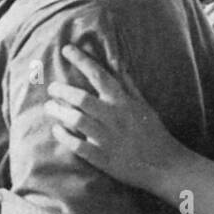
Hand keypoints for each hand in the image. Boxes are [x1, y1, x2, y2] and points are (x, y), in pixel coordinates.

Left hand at [44, 45, 183, 198]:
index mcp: (124, 102)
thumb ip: (126, 84)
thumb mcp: (142, 104)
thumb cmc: (153, 131)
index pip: (100, 75)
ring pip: (76, 120)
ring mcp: (108, 138)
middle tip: (51, 87)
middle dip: (62, 90)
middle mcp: (114, 117)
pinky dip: (64, 137)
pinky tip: (57, 130)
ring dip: (59, 111)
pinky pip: (78, 146)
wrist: (164, 165)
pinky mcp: (103, 158)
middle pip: (81, 98)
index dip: (82, 60)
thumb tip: (117, 62)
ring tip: (48, 106)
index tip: (67, 49)